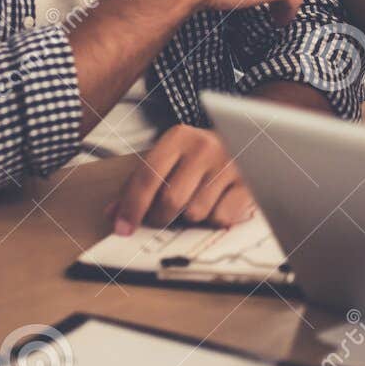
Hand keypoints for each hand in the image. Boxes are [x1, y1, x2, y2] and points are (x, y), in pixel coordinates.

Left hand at [108, 124, 255, 233]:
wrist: (249, 138)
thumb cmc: (200, 156)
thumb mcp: (169, 159)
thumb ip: (140, 184)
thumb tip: (115, 215)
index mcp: (179, 137)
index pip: (147, 177)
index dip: (131, 207)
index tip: (123, 228)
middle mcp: (205, 147)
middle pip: (170, 200)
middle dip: (161, 217)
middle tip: (162, 217)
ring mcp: (230, 165)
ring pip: (196, 213)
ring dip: (190, 218)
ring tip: (195, 203)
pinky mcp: (249, 184)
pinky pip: (221, 218)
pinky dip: (214, 219)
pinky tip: (216, 204)